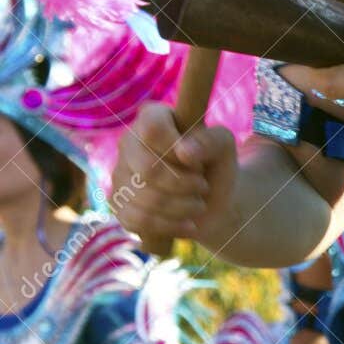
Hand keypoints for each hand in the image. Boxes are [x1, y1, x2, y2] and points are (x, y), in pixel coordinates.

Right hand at [111, 103, 237, 243]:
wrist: (212, 201)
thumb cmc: (215, 165)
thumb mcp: (223, 146)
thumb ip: (211, 140)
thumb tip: (185, 152)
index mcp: (152, 117)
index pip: (152, 127)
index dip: (176, 148)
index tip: (198, 162)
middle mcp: (129, 143)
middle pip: (147, 168)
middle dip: (182, 184)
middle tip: (203, 187)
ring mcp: (120, 175)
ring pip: (144, 197)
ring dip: (182, 207)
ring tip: (199, 205)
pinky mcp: (119, 206)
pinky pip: (138, 220)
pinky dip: (170, 226)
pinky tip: (188, 224)